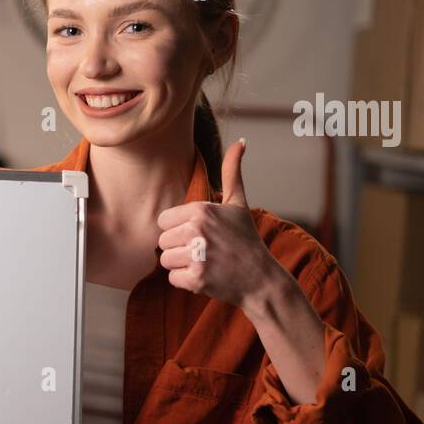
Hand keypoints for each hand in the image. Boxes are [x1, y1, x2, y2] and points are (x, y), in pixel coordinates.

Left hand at [155, 139, 284, 313]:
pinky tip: (205, 275)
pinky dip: (186, 281)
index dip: (178, 229)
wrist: (260, 277)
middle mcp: (197, 230)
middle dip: (179, 248)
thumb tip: (240, 141)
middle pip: (162, 241)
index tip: (199, 234)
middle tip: (204, 250)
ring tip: (204, 262)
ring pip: (165, 260)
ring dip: (181, 265)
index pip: (164, 220)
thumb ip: (232, 172)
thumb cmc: (245, 239)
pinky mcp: (196, 278)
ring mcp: (196, 255)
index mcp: (201, 210)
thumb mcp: (238, 203)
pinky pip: (172, 278)